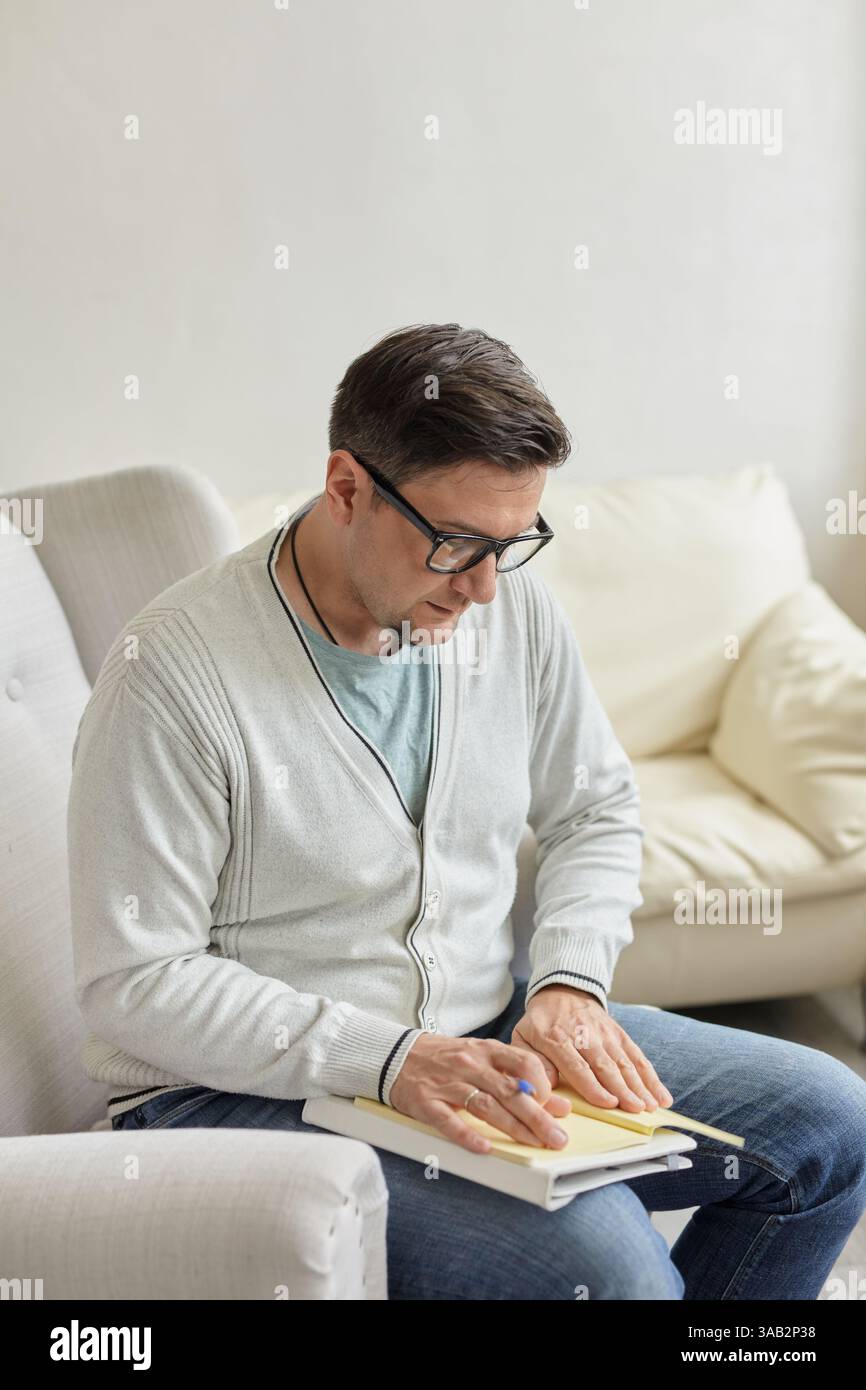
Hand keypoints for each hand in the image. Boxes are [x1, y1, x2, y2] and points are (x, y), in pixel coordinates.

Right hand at [389, 1030, 573, 1155]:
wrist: (395, 1054)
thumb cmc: (445, 1058)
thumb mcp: (482, 1059)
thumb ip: (518, 1078)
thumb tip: (559, 1104)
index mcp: (485, 1050)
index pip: (523, 1063)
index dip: (543, 1086)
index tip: (555, 1106)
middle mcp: (469, 1065)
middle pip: (509, 1091)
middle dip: (538, 1117)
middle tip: (557, 1138)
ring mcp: (447, 1084)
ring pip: (485, 1106)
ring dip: (513, 1127)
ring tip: (533, 1144)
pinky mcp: (426, 1102)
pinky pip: (449, 1121)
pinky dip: (467, 1135)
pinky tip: (484, 1147)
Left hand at [510, 985, 674, 1113]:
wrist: (562, 990)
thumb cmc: (540, 1023)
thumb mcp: (523, 1037)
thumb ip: (533, 1062)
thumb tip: (547, 1086)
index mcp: (557, 1038)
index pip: (577, 1065)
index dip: (593, 1086)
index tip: (608, 1104)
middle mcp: (585, 1035)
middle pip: (606, 1065)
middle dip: (623, 1088)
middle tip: (636, 1109)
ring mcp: (605, 1033)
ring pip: (625, 1061)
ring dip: (640, 1085)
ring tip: (651, 1106)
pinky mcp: (619, 1034)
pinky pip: (637, 1055)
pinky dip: (651, 1076)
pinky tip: (661, 1095)